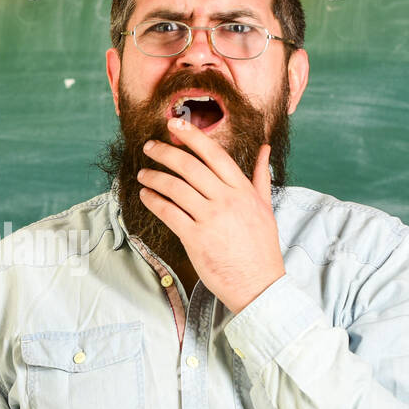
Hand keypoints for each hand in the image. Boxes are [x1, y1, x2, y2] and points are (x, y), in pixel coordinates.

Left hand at [136, 115, 285, 315]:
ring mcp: (210, 218)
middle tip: (150, 146)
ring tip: (143, 173)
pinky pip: (168, 212)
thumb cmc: (261, 247)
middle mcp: (226, 200)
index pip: (214, 154)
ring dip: (154, 177)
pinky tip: (146, 196)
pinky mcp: (195, 238)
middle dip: (166, 152)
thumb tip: (265, 150)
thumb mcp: (265, 207)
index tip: (175, 124)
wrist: (259, 284)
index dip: (193, 136)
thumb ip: (260, 177)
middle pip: (189, 166)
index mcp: (243, 190)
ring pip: (175, 188)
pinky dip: (154, 201)